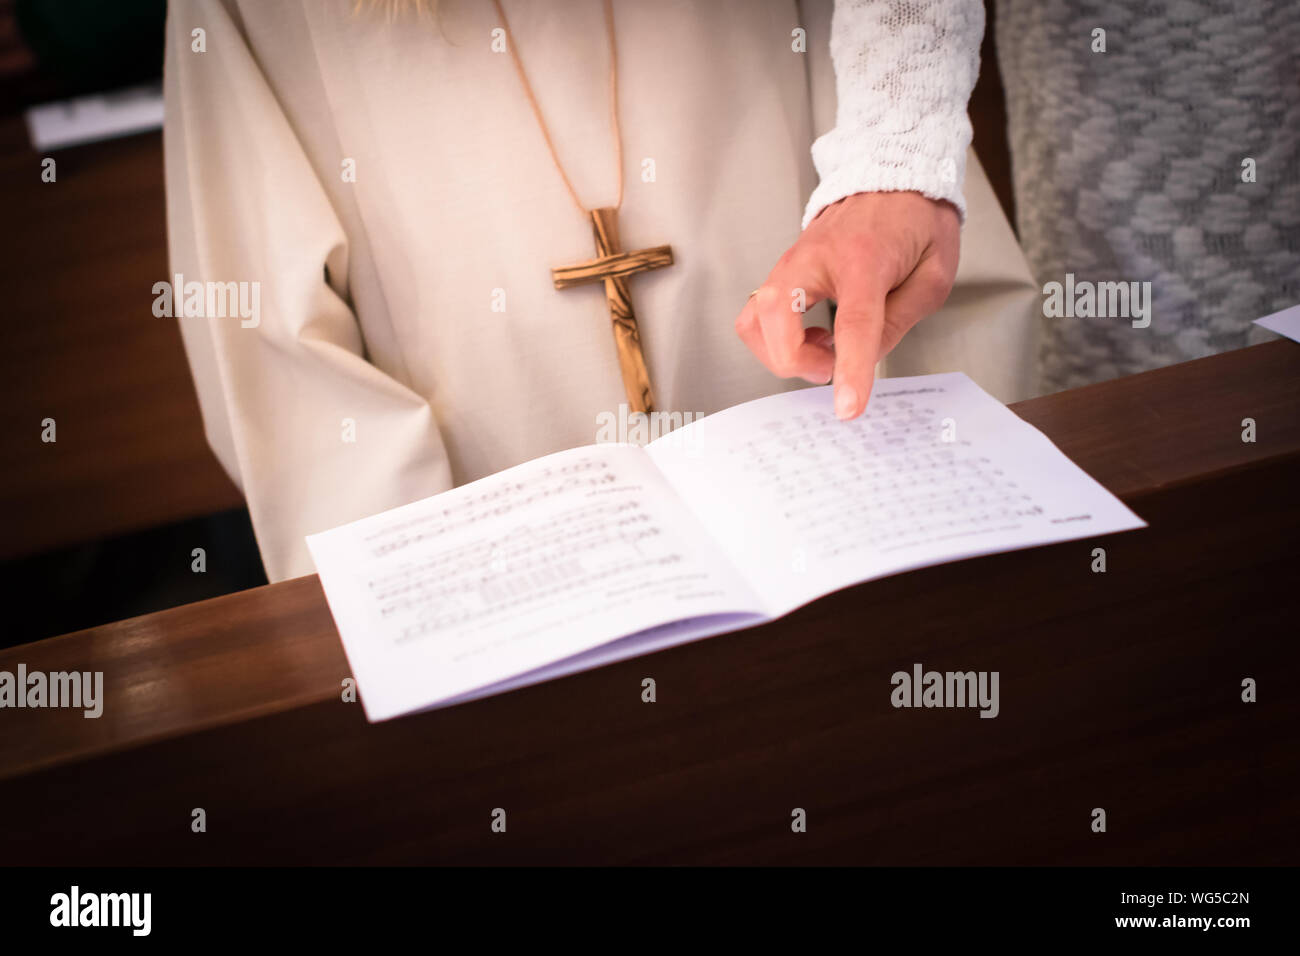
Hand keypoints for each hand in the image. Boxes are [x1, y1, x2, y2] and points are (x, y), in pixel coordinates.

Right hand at [734, 191, 959, 418]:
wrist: (894, 176)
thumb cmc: (917, 221)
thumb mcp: (932, 274)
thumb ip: (898, 321)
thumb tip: (862, 361)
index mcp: (864, 257)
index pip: (852, 322)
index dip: (850, 369)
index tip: (847, 407)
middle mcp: (817, 257)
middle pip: (774, 316)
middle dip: (794, 359)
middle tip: (830, 368)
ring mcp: (792, 261)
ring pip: (753, 318)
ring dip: (779, 352)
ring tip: (820, 352)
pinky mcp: (783, 271)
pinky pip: (758, 313)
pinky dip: (776, 338)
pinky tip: (810, 337)